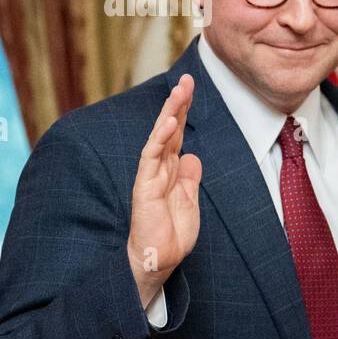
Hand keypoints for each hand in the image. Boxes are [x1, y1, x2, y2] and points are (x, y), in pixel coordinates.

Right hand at [127, 74, 202, 307]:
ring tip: (179, 92)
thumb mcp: (189, 200)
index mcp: (172, 169)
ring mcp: (151, 175)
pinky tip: (168, 123)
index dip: (184, 110)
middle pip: (169, 129)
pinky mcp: (144, 187)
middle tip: (187, 79)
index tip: (191, 87)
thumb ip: (190, 178)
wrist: (159, 259)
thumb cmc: (172, 234)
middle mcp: (160, 168)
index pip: (178, 133)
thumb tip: (193, 156)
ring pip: (160, 138)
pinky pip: (151, 159)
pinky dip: (159, 139)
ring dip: (170, 114)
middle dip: (178, 103)